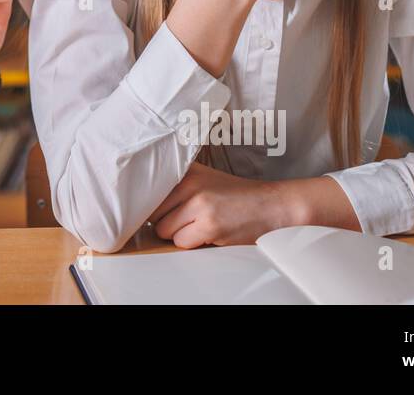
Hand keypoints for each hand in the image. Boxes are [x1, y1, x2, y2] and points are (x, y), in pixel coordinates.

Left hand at [149, 163, 359, 247]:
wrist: (272, 205)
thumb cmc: (237, 196)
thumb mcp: (205, 178)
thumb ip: (177, 183)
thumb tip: (141, 198)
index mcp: (186, 170)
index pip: (148, 191)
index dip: (149, 206)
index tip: (150, 210)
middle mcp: (189, 183)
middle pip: (153, 213)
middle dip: (167, 222)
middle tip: (188, 220)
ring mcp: (199, 203)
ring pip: (165, 230)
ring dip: (179, 234)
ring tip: (200, 225)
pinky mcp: (209, 224)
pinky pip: (181, 243)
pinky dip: (192, 244)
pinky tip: (209, 233)